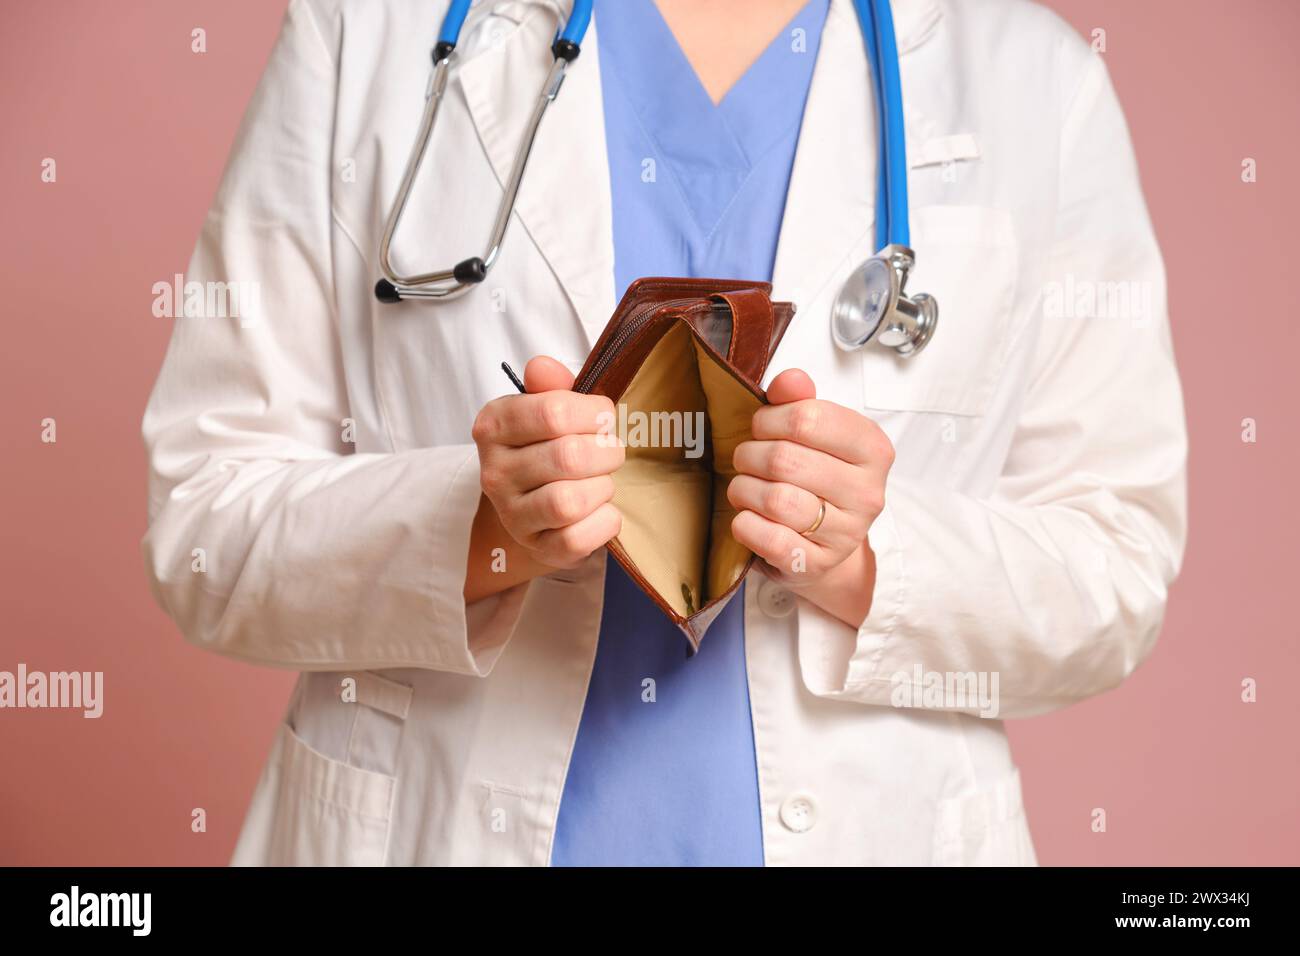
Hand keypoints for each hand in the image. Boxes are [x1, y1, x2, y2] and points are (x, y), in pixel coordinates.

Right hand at [471, 356, 623, 570]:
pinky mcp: (536, 547)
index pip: (553, 411)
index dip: (594, 413)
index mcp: (494, 426)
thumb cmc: (546, 447)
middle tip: (609, 452)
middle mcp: (494, 471)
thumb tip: (543, 367)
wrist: (534, 504)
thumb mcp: (545, 408)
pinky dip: (604, 522)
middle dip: (606, 452)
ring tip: (601, 481)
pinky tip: (601, 510)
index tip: (602, 417)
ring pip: (570, 501)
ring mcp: (512, 514)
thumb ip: (550, 385)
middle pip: (569, 456)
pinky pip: (578, 538)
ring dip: (602, 488)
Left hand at [727, 369, 892, 623]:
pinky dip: (746, 525)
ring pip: (775, 500)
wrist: (828, 546)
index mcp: (872, 448)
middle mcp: (867, 492)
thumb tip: (788, 380)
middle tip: (745, 459)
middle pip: (784, 459)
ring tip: (743, 487)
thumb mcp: (816, 434)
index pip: (807, 418)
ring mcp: (846, 533)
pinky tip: (748, 517)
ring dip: (743, 489)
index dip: (769, 419)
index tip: (762, 427)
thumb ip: (800, 400)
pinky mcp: (818, 564)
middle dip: (750, 455)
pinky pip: (769, 540)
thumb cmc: (817, 479)